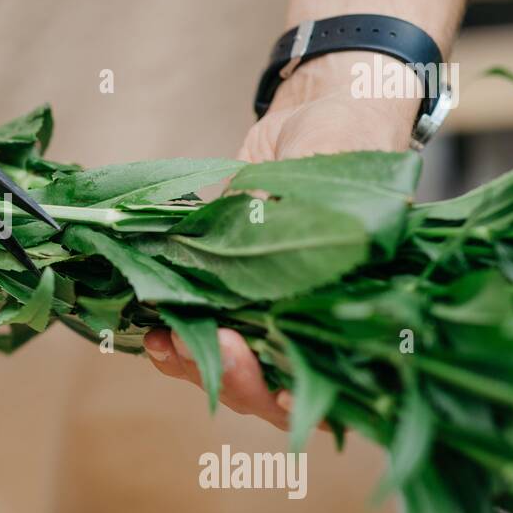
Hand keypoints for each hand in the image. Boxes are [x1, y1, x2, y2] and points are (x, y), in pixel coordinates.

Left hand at [144, 52, 419, 426]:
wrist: (319, 111)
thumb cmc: (348, 140)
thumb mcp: (335, 174)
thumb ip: (303, 216)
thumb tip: (258, 246)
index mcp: (361, 310)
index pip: (339, 384)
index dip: (308, 400)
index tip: (282, 391)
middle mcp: (315, 321)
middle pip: (277, 386)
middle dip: (239, 378)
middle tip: (214, 347)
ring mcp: (268, 309)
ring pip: (232, 366)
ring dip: (196, 362)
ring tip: (165, 345)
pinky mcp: (228, 288)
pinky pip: (201, 328)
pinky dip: (176, 333)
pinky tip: (151, 328)